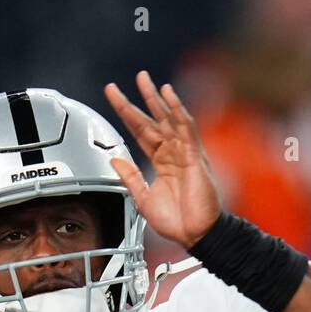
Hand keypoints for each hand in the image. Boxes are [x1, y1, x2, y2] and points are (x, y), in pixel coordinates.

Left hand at [103, 70, 221, 249]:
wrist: (194, 234)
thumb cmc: (176, 221)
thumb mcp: (142, 198)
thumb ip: (130, 177)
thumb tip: (115, 160)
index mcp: (160, 162)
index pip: (141, 131)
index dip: (128, 113)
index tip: (115, 96)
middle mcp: (172, 153)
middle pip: (155, 119)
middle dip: (143, 98)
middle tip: (136, 77)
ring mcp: (184, 153)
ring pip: (170, 119)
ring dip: (158, 99)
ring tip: (147, 81)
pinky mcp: (194, 157)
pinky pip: (186, 129)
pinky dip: (178, 112)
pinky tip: (170, 98)